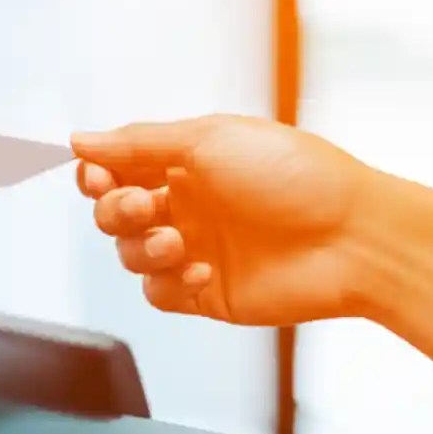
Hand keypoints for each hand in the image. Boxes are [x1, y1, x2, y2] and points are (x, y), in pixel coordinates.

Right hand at [72, 114, 376, 324]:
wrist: (353, 239)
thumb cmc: (296, 175)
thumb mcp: (209, 140)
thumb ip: (138, 143)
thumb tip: (79, 139)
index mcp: (188, 162)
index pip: (118, 168)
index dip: (97, 174)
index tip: (97, 175)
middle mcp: (189, 205)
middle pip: (114, 212)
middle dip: (116, 209)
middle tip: (143, 206)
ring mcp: (196, 249)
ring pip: (130, 254)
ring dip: (141, 247)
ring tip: (176, 242)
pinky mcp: (206, 293)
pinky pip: (158, 293)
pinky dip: (167, 281)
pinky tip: (202, 270)